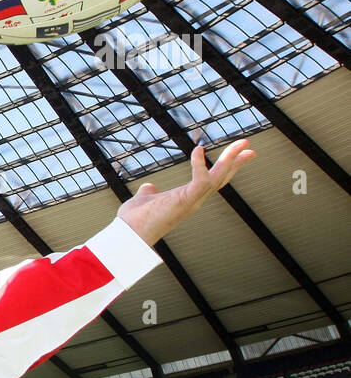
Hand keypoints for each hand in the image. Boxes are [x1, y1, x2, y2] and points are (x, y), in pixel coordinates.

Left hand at [117, 139, 254, 245]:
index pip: (212, 180)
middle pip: (222, 178)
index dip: (226, 167)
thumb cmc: (135, 220)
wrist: (128, 234)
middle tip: (249, 145)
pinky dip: (200, 165)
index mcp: (187, 198)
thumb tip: (149, 187)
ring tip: (242, 143)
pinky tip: (198, 149)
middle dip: (236, 161)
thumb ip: (149, 192)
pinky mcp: (185, 200)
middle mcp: (194, 200)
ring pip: (218, 177)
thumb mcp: (145, 200)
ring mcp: (192, 201)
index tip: (239, 154)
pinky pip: (200, 180)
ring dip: (230, 159)